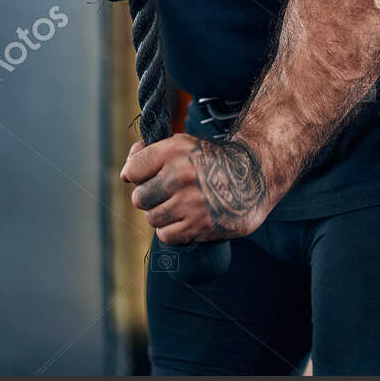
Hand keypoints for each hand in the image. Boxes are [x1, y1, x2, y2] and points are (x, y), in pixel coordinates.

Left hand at [121, 134, 273, 244]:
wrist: (253, 177)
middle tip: (169, 193)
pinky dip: (173, 230)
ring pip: (152, 218)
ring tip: (181, 205)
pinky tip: (187, 218)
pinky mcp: (199, 226)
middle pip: (139, 198)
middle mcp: (180, 175)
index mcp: (173, 151)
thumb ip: (149, 154)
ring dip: (162, 215)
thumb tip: (125, 173)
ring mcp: (189, 202)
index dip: (138, 175)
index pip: (132, 171)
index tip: (148, 176)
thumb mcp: (183, 145)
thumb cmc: (212, 161)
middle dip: (150, 197)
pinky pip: (166, 235)